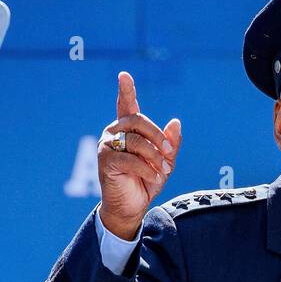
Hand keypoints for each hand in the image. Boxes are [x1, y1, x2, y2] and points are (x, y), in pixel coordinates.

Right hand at [97, 72, 181, 239]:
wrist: (132, 206)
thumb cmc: (146, 181)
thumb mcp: (164, 162)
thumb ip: (171, 143)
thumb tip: (175, 122)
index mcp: (128, 129)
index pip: (126, 105)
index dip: (126, 90)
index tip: (124, 75)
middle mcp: (114, 132)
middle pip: (138, 121)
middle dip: (158, 137)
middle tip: (170, 154)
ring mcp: (107, 145)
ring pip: (135, 140)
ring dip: (154, 156)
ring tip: (163, 170)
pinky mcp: (105, 161)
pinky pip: (129, 159)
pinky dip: (146, 168)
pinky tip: (153, 177)